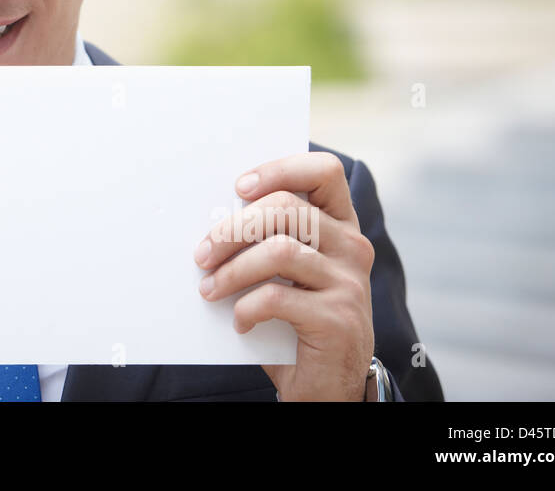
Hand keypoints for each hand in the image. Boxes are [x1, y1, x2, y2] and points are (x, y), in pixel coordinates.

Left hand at [194, 152, 374, 400]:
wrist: (326, 385)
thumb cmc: (295, 319)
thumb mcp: (285, 273)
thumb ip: (267, 240)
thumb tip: (212, 221)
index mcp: (341, 226)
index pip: (325, 172)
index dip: (280, 170)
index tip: (239, 188)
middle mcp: (352, 247)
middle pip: (287, 209)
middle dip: (233, 228)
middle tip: (202, 254)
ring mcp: (349, 282)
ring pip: (279, 251)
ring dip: (231, 271)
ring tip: (208, 289)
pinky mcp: (338, 318)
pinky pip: (277, 297)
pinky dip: (246, 308)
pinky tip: (239, 321)